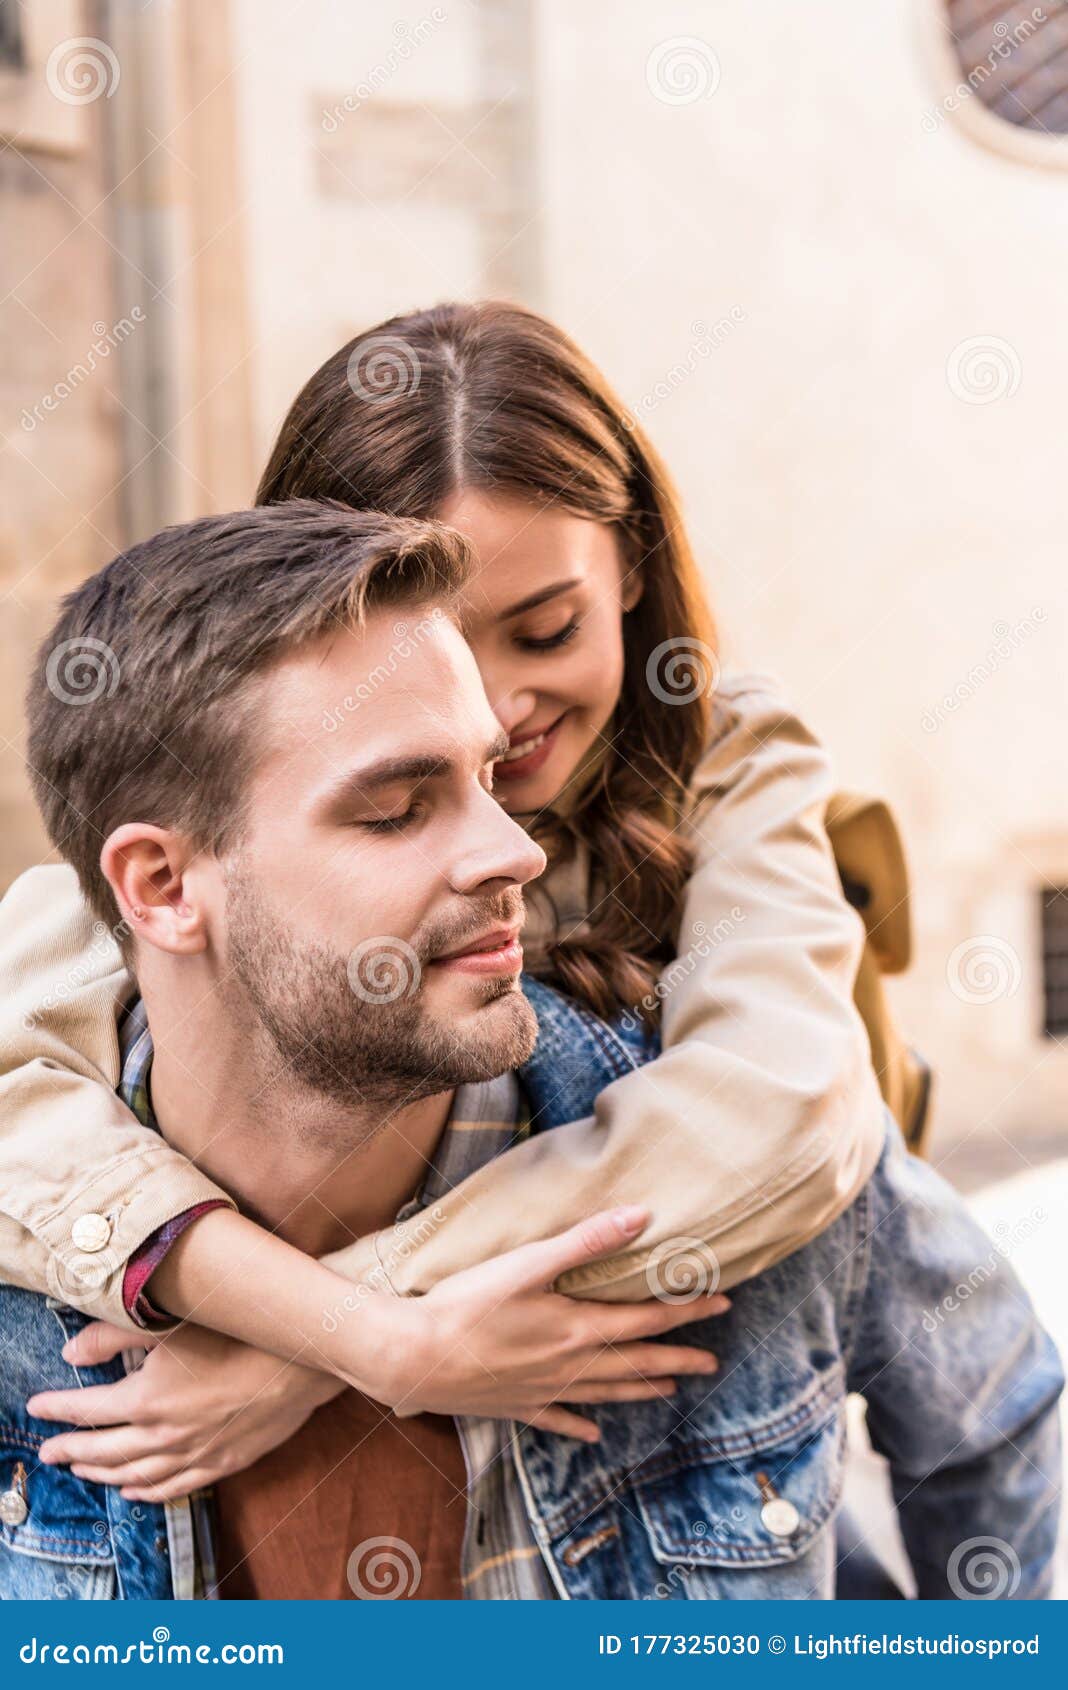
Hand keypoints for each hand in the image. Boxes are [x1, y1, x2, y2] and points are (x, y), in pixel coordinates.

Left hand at [27, 1323, 340, 1502]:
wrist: (304, 1357)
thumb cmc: (241, 1330)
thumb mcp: (172, 1323)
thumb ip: (115, 1336)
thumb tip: (71, 1352)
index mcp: (148, 1400)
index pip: (87, 1411)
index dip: (58, 1409)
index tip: (36, 1408)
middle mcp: (165, 1435)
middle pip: (105, 1452)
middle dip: (71, 1450)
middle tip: (48, 1451)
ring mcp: (195, 1454)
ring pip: (136, 1476)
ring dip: (102, 1476)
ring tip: (81, 1471)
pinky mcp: (223, 1462)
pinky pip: (175, 1488)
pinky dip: (147, 1494)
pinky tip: (133, 1492)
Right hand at [345, 1204, 729, 1439]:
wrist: (414, 1356)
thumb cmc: (468, 1304)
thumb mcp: (529, 1263)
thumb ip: (586, 1241)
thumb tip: (640, 1216)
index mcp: (578, 1328)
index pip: (647, 1318)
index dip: (688, 1310)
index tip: (723, 1304)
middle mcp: (569, 1365)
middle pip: (636, 1361)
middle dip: (678, 1358)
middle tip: (712, 1361)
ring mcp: (543, 1391)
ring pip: (606, 1392)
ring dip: (641, 1389)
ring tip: (669, 1390)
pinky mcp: (515, 1406)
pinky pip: (557, 1420)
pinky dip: (579, 1426)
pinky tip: (592, 1434)